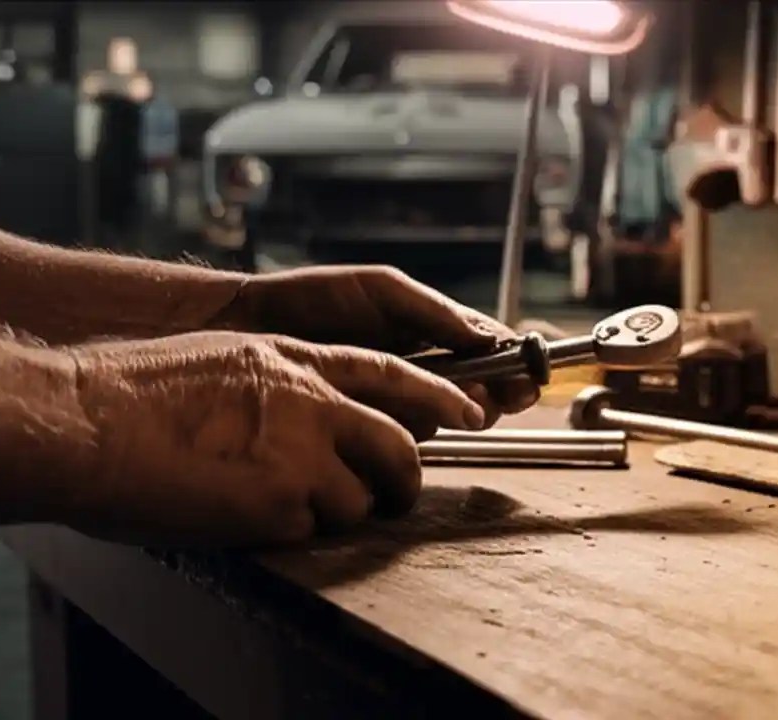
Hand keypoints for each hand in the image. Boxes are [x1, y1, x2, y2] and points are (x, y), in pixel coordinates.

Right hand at [60, 331, 487, 546]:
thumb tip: (308, 413)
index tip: (469, 411)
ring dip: (334, 511)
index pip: (393, 375)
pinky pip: (312, 529)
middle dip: (405, 478)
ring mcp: (303, 449)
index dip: (438, 396)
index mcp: (297, 360)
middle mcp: (314, 400)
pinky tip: (245, 514)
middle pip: (399, 445)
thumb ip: (278, 382)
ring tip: (279, 505)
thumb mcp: (223, 360)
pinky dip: (288, 530)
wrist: (85, 419)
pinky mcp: (283, 498)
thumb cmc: (132, 393)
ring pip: (361, 497)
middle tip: (396, 496)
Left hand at [212, 265, 538, 423]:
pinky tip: (389, 415)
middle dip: (489, 396)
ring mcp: (395, 402)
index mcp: (434, 334)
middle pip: (480, 394)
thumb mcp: (383, 290)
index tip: (530, 379)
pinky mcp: (367, 429)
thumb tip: (487, 337)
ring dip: (445, 411)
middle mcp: (422, 372)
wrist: (247, 327)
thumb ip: (436, 313)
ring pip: (443, 419)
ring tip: (426, 397)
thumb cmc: (312, 300)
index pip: (493, 354)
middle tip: (485, 396)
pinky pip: (402, 437)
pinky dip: (404, 428)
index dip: (516, 368)